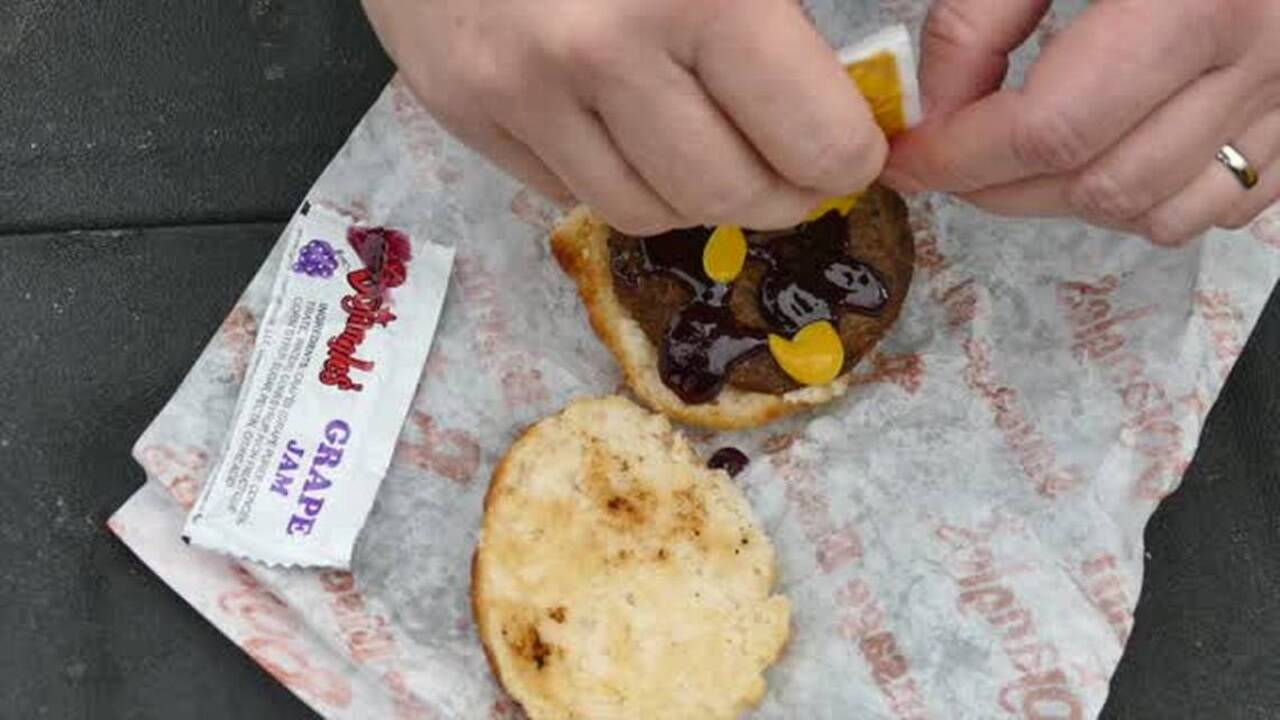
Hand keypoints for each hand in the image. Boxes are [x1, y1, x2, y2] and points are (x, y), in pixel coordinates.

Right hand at [362, 0, 887, 234]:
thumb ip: (778, 0)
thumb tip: (862, 82)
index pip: (810, 138)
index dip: (845, 159)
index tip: (851, 152)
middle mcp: (603, 53)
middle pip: (727, 195)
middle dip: (781, 196)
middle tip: (794, 171)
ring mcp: (522, 90)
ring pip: (647, 211)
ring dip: (697, 195)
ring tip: (713, 150)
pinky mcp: (464, 109)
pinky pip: (569, 191)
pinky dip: (617, 176)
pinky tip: (627, 126)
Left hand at [884, 0, 1279, 244]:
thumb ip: (980, 16)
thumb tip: (935, 108)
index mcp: (1200, 1)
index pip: (1053, 129)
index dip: (961, 156)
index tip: (908, 156)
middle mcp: (1264, 62)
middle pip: (1099, 185)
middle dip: (998, 187)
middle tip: (947, 157)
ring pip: (1157, 215)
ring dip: (1068, 200)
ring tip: (1023, 154)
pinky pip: (1217, 208)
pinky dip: (1145, 202)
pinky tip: (1108, 150)